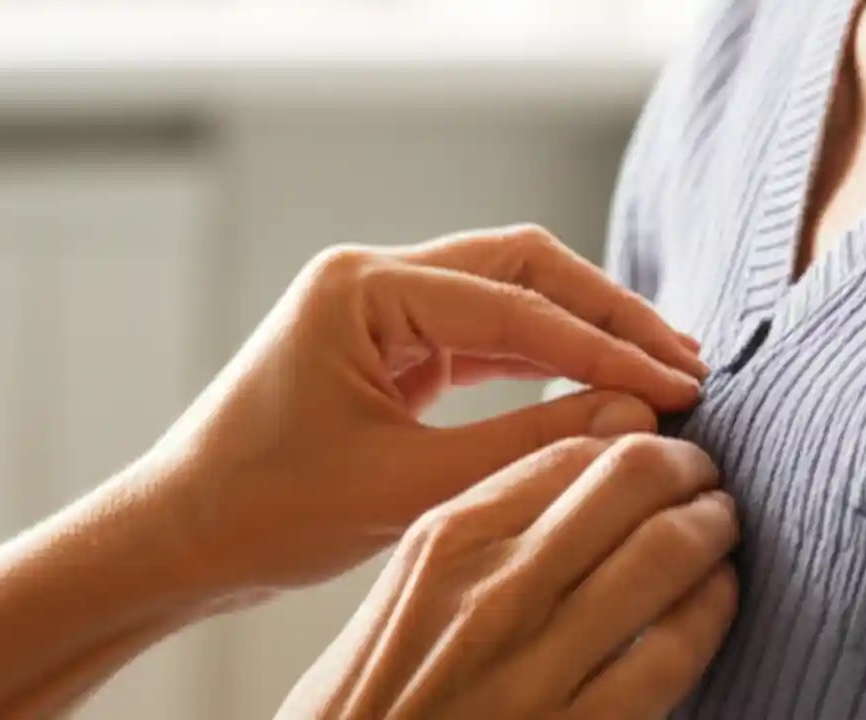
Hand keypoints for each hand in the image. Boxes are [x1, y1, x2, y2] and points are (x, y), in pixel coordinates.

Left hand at [141, 224, 706, 591]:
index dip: (603, 347)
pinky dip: (538, 361)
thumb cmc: (265, 510)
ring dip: (577, 333)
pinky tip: (593, 386)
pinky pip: (479, 339)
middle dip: (604, 314)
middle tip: (683, 362)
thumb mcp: (406, 485)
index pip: (514, 303)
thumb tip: (632, 421)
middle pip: (518, 269)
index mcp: (362, 289)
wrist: (183, 536)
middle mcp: (371, 280)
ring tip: (657, 372)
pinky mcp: (385, 348)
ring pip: (504, 299)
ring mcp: (378, 311)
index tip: (677, 384)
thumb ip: (525, 446)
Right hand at [278, 434, 737, 719]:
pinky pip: (677, 648)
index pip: (567, 453)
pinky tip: (716, 597)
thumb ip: (481, 533)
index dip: (628, 440)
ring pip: (666, 550)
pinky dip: (713, 607)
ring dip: (713, 525)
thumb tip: (572, 485)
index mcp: (444, 541)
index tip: (652, 448)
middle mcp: (494, 587)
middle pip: (628, 480)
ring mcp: (539, 661)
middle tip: (704, 473)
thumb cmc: (375, 692)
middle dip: (685, 465)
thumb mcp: (407, 590)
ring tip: (722, 523)